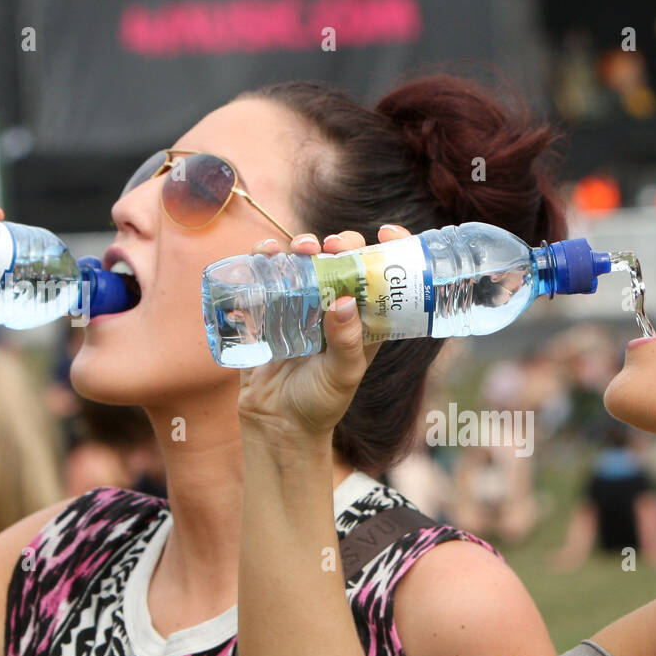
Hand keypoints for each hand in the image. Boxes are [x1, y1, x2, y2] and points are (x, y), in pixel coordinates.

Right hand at [237, 225, 411, 444]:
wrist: (276, 423)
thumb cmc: (320, 404)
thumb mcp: (343, 376)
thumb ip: (347, 342)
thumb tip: (343, 302)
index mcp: (365, 319)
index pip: (382, 276)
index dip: (389, 249)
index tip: (386, 232)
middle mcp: (335, 305)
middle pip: (344, 259)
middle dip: (342, 243)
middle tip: (335, 245)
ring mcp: (302, 304)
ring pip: (307, 260)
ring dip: (305, 244)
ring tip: (303, 248)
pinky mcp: (270, 308)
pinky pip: (268, 274)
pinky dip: (266, 256)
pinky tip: (266, 253)